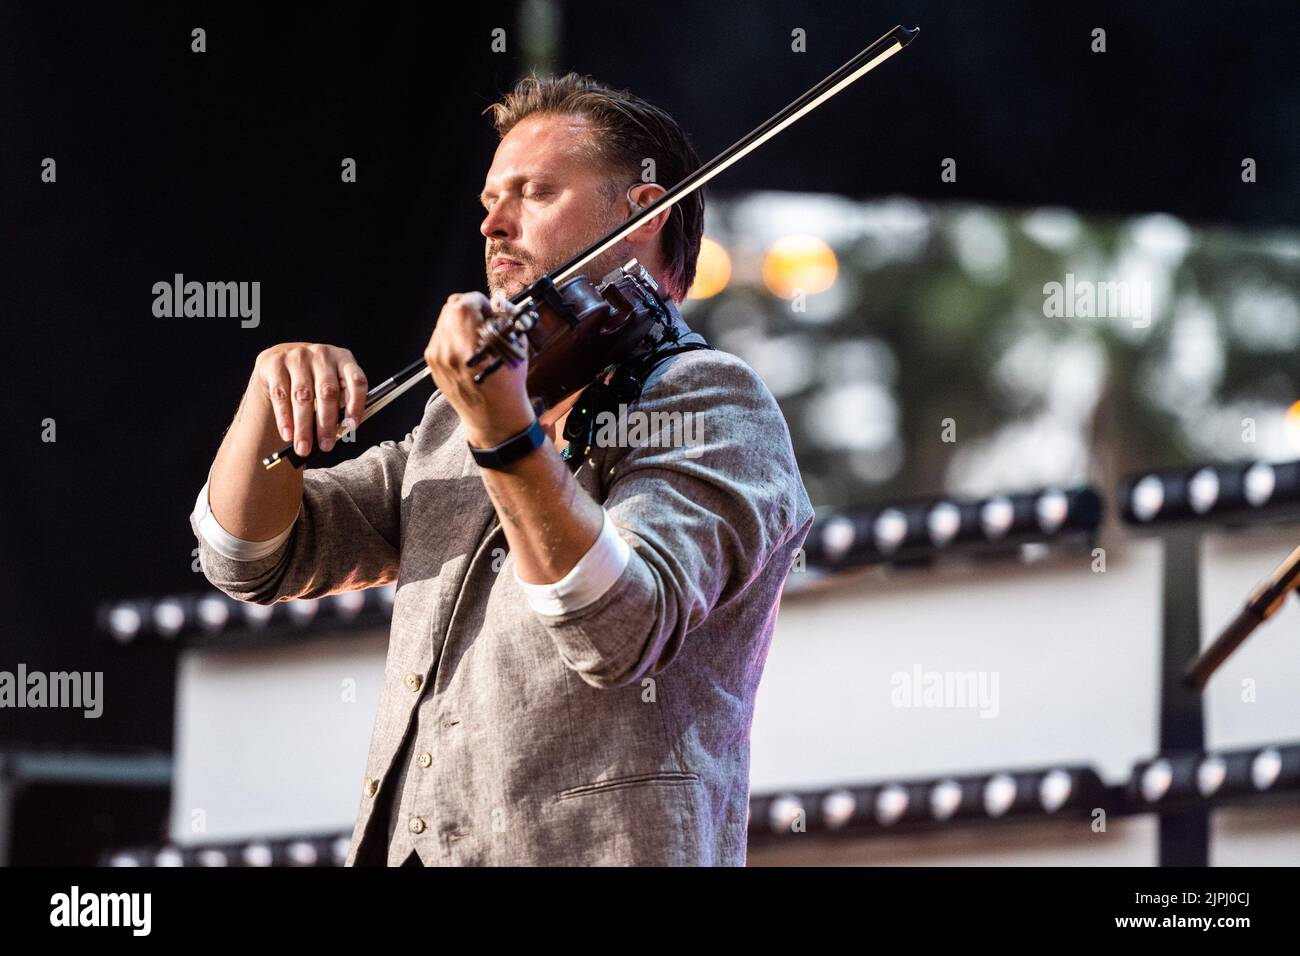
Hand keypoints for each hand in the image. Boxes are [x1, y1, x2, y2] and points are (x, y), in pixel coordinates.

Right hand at [251, 343, 367, 455]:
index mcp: (344, 359)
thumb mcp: (333, 385)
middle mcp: (322, 354)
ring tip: (303, 448)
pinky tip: (288, 434)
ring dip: (303, 427)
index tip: (352, 427)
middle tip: (326, 446)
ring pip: (302, 396)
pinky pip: (281, 395)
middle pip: (327, 392)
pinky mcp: (275, 363)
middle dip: (326, 424)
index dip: (356, 405)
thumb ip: (339, 404)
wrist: (283, 361)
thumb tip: (341, 434)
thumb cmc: (315, 380)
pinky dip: (284, 419)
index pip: (356, 381)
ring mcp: (298, 356)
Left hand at [425, 292, 534, 444]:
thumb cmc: (508, 386)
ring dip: (460, 319)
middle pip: (450, 307)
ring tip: (476, 334)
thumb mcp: (515, 349)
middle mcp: (448, 351)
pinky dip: (453, 333)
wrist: (493, 416)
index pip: (464, 304)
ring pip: (443, 319)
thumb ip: (506, 320)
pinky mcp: (432, 363)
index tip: (488, 310)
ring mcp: (437, 358)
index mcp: (468, 347)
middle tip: (483, 317)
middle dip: (469, 307)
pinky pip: (439, 335)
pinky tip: (467, 346)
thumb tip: (497, 303)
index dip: (478, 301)